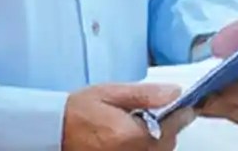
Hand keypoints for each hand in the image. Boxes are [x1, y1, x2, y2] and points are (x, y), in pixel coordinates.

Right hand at [61, 82, 195, 150]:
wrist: (52, 131)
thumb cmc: (78, 111)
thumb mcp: (110, 93)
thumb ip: (145, 94)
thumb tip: (175, 92)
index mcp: (130, 135)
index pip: (172, 127)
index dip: (182, 115)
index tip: (185, 108)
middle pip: (168, 144)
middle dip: (168, 129)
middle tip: (155, 114)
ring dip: (157, 141)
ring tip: (138, 128)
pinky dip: (145, 148)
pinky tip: (133, 140)